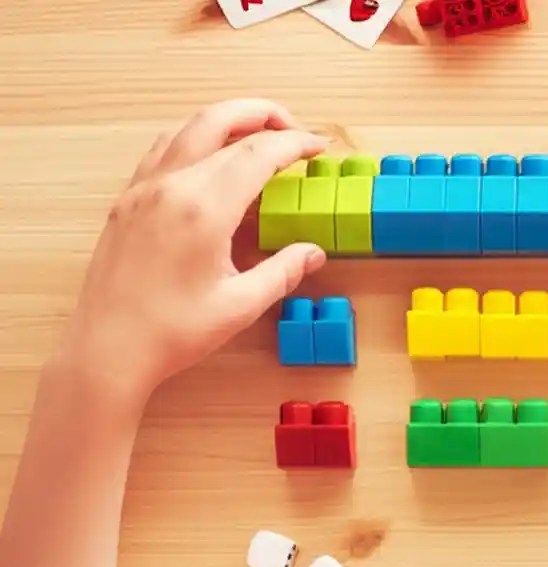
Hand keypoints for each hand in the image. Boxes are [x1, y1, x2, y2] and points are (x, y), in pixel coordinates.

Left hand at [59, 99, 329, 403]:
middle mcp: (170, 187)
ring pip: (187, 129)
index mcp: (204, 209)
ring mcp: (143, 190)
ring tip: (257, 137)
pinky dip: (193, 139)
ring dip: (227, 122)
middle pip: (220, 122)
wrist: (107, 349)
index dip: (295, 144)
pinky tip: (209, 159)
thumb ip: (282, 271)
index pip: (259, 153)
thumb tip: (313, 252)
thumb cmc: (173, 333)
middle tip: (294, 129)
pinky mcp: (127, 202)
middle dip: (263, 115)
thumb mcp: (240, 305)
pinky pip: (162, 150)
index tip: (320, 147)